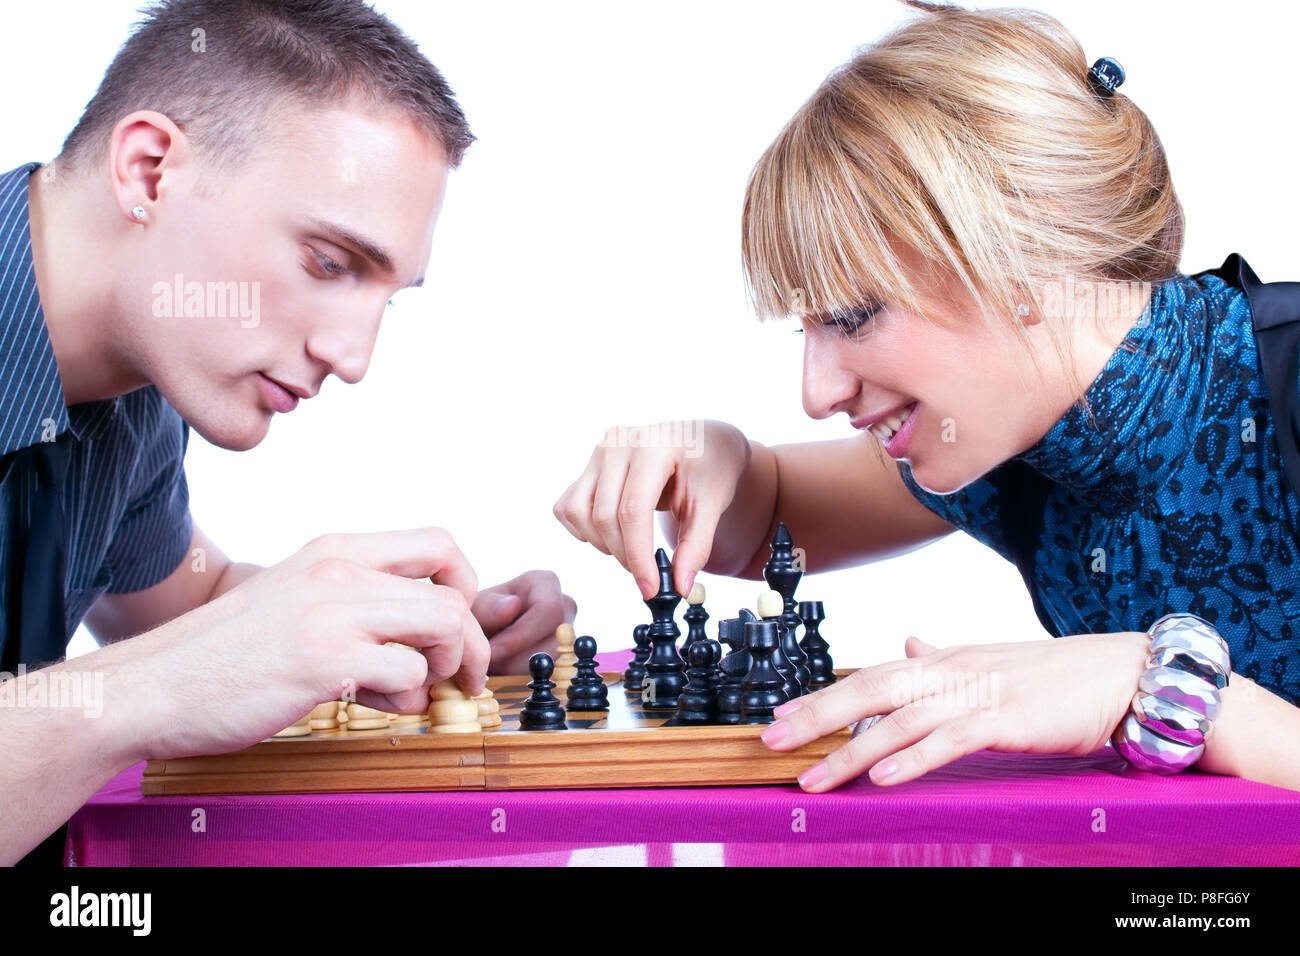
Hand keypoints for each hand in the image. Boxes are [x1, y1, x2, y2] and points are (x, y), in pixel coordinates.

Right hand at [131, 527, 489, 760]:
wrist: (155, 684)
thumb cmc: (227, 651)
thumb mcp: (296, 595)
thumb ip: (356, 598)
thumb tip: (424, 627)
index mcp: (336, 550)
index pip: (439, 542)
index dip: (465, 584)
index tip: (456, 624)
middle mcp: (341, 571)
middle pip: (454, 591)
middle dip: (471, 642)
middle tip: (461, 676)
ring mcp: (334, 613)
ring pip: (444, 626)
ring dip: (443, 669)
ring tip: (411, 690)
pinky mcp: (325, 661)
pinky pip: (409, 675)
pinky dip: (407, 700)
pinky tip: (376, 705)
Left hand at [471, 570, 576, 674]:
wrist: (476, 637)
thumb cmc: (475, 617)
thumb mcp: (473, 609)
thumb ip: (487, 607)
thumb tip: (513, 606)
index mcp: (545, 583)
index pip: (548, 609)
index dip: (521, 635)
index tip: (491, 651)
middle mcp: (564, 605)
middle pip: (555, 640)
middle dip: (518, 660)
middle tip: (488, 668)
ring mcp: (567, 633)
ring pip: (555, 663)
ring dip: (519, 673)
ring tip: (492, 671)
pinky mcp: (564, 657)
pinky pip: (551, 677)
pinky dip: (524, 681)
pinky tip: (502, 677)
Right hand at [554, 420, 750, 597]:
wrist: (703, 441)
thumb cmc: (710, 467)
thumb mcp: (712, 505)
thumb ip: (696, 546)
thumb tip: (680, 586)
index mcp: (653, 446)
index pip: (632, 511)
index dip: (638, 557)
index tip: (651, 587)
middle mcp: (618, 443)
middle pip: (604, 517)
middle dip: (625, 556)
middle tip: (649, 571)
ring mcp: (598, 451)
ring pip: (579, 514)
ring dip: (602, 543)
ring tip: (633, 547)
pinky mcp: (587, 464)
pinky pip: (568, 507)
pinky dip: (584, 529)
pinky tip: (614, 532)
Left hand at [761, 632, 1150, 790]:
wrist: (1122, 673)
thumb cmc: (1054, 673)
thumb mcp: (987, 660)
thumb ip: (942, 656)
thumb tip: (909, 641)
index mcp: (942, 659)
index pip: (869, 676)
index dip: (822, 697)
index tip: (781, 718)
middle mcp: (951, 669)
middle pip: (868, 691)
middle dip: (816, 717)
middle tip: (771, 741)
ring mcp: (977, 691)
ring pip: (899, 720)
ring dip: (850, 750)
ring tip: (813, 776)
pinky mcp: (1008, 717)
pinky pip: (950, 739)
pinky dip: (913, 758)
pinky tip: (882, 777)